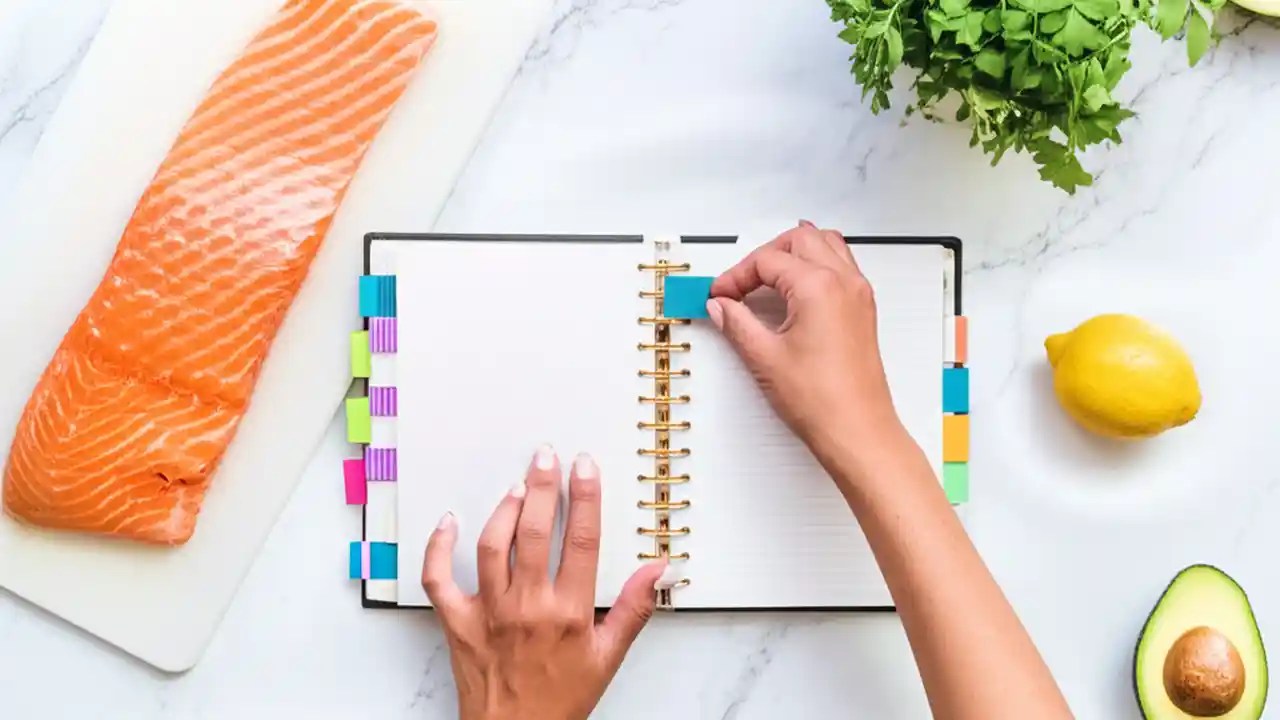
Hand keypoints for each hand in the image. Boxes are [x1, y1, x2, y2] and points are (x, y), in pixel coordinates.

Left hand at [421, 446, 667, 719]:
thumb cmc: (560, 700)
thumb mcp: (608, 657)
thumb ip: (634, 609)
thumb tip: (658, 570)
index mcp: (568, 612)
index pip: (582, 541)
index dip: (586, 497)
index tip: (585, 466)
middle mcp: (527, 606)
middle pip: (535, 531)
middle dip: (542, 486)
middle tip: (545, 456)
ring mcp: (489, 611)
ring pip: (492, 546)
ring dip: (504, 510)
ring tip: (517, 486)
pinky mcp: (458, 622)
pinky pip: (440, 578)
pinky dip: (439, 547)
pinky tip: (449, 521)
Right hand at [707, 222, 908, 481]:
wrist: (857, 431)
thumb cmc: (823, 401)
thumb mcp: (764, 358)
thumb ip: (737, 323)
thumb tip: (722, 307)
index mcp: (819, 287)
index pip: (768, 260)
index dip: (737, 275)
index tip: (720, 295)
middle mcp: (844, 282)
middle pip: (799, 240)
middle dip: (765, 256)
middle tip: (740, 284)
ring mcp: (858, 294)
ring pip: (826, 245)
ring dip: (794, 252)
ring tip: (767, 277)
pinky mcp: (863, 310)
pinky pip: (841, 266)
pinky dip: (816, 265)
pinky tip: (796, 291)